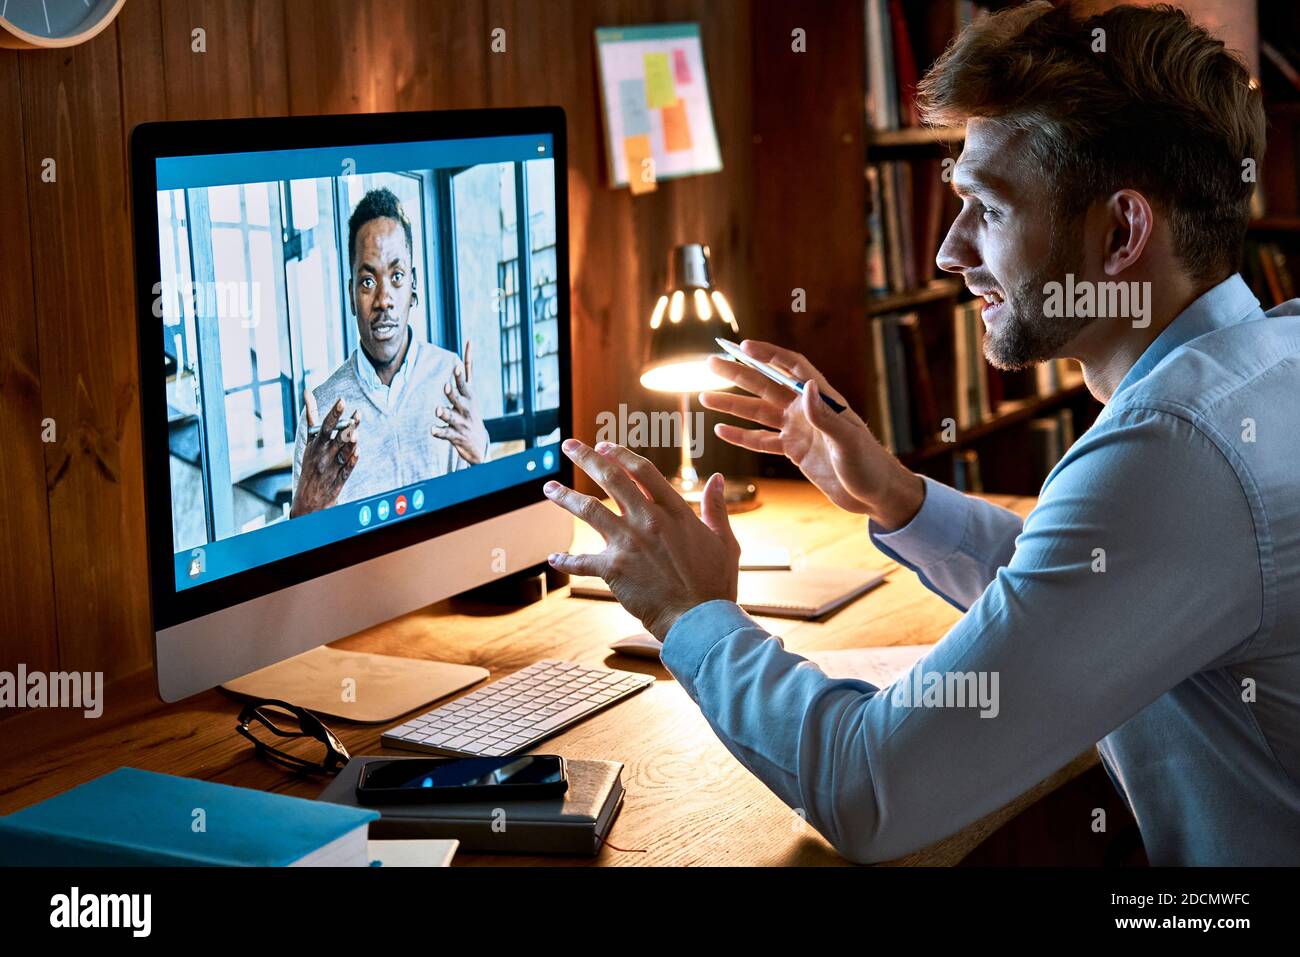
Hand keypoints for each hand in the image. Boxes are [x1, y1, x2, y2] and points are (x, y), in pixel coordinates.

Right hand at [291, 393, 360, 516]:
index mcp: (316, 445)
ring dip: (350, 443)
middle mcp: (323, 455)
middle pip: (337, 438)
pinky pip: (346, 470)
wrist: (307, 499)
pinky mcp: (338, 481)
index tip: (342, 400)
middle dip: (346, 427)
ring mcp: (331, 468)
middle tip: (356, 414)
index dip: (334, 413)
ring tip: (356, 432)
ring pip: (342, 453)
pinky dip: (352, 461)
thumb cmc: (310, 464)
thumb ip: (312, 418)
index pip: (325, 426)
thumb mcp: (309, 441)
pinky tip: (358, 451)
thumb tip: (307, 393)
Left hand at [432, 339, 488, 464]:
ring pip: (451, 416)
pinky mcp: (456, 436)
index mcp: (469, 396)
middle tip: (446, 386)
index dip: (460, 375)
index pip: (464, 384)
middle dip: (453, 393)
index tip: (456, 366)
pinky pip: (446, 433)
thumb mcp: (471, 391)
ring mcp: (461, 422)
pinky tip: (433, 430)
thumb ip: (466, 369)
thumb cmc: (470, 411)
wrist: (478, 444)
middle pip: (458, 398)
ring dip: (445, 412)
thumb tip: (469, 341)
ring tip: (438, 410)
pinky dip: (439, 431)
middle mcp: (466, 408)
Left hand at [543, 439, 739, 641]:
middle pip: (611, 479)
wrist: (700, 619)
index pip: (642, 471)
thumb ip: (717, 507)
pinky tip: (553, 559)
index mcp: (675, 511)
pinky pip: (581, 562)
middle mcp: (649, 520)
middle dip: (586, 458)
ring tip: (549, 488)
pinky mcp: (614, 569)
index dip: (621, 454)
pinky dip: (565, 561)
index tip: (604, 445)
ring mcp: (629, 543)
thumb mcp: (724, 541)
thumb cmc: (716, 584)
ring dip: (565, 497)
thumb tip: (717, 479)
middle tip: (569, 445)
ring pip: (588, 509)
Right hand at [700, 339, 922, 528]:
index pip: (792, 368)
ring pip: (758, 413)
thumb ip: (825, 416)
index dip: (768, 355)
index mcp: (822, 400)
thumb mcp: (848, 441)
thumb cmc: (869, 465)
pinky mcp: (794, 451)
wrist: (875, 494)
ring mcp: (799, 430)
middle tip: (711, 362)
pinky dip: (742, 436)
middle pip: (766, 385)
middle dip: (739, 373)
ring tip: (705, 396)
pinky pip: (762, 441)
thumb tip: (806, 387)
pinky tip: (722, 431)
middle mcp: (807, 411)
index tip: (743, 346)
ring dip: (733, 405)